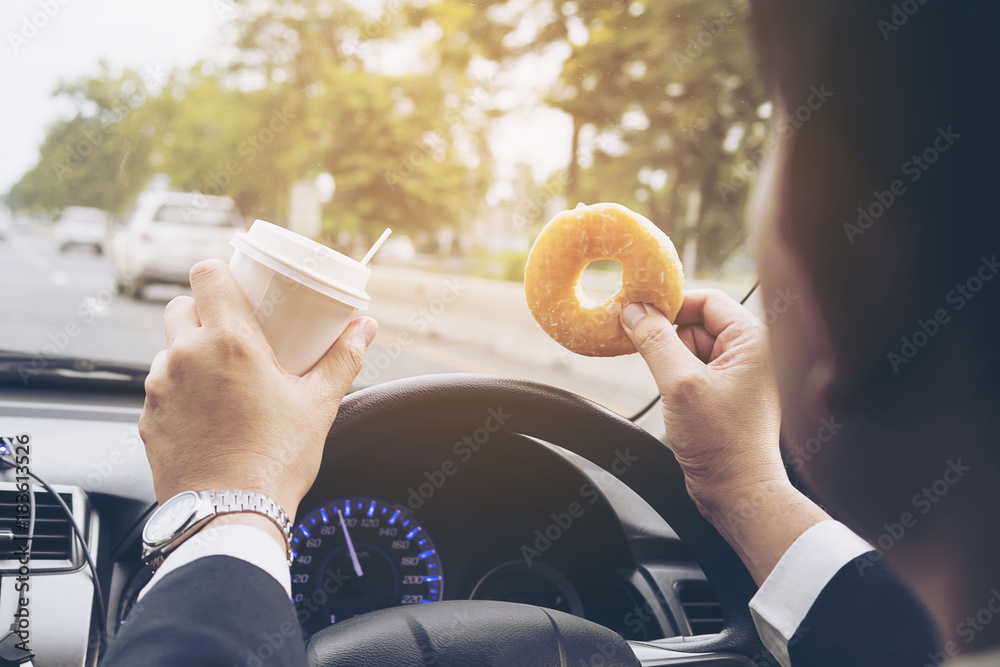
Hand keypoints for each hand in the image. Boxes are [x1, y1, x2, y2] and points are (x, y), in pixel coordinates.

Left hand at [139, 260, 377, 526]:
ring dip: (191, 354)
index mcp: (228, 342)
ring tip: (224, 380)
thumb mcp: (318, 404)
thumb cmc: (275, 461)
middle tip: (235, 334)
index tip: (237, 285)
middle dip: (204, 313)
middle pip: (181, 307)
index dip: (220, 273)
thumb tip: (365, 327)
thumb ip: (343, 357)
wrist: (230, 516)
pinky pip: (160, 388)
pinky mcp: (147, 419)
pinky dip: (180, 391)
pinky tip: (207, 414)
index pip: (206, 275)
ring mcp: (160, 389)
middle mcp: (185, 357)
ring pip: (169, 349)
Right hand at [620, 289, 784, 511]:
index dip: (671, 305)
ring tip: (673, 392)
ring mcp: (738, 374)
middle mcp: (750, 352)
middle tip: (646, 356)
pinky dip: (675, 377)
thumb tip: (633, 310)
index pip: (706, 300)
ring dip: (670, 362)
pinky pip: (693, 370)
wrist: (737, 493)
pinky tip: (673, 399)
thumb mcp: (680, 385)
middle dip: (667, 338)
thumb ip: (655, 341)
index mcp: (753, 340)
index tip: (637, 313)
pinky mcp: (725, 393)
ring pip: (690, 347)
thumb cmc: (722, 443)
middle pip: (696, 323)